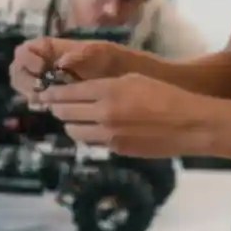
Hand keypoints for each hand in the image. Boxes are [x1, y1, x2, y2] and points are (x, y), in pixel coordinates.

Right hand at [10, 38, 125, 100]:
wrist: (136, 83)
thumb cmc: (120, 63)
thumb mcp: (104, 53)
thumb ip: (82, 55)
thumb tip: (61, 63)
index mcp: (55, 49)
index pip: (26, 50)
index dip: (26, 59)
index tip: (41, 69)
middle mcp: (48, 64)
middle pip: (19, 69)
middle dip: (25, 80)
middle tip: (39, 90)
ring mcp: (52, 82)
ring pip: (26, 86)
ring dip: (30, 92)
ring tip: (44, 100)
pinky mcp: (59, 100)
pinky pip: (40, 100)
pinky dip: (40, 103)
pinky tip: (52, 108)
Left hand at [37, 73, 210, 157]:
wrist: (188, 124)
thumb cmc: (164, 94)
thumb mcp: (132, 79)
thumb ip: (105, 86)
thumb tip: (83, 91)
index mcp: (107, 91)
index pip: (67, 93)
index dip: (52, 93)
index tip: (43, 93)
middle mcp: (103, 114)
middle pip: (65, 113)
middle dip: (56, 108)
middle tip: (52, 105)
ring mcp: (108, 135)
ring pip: (74, 132)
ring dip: (70, 124)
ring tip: (71, 118)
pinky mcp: (116, 150)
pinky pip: (92, 143)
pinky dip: (88, 135)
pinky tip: (91, 130)